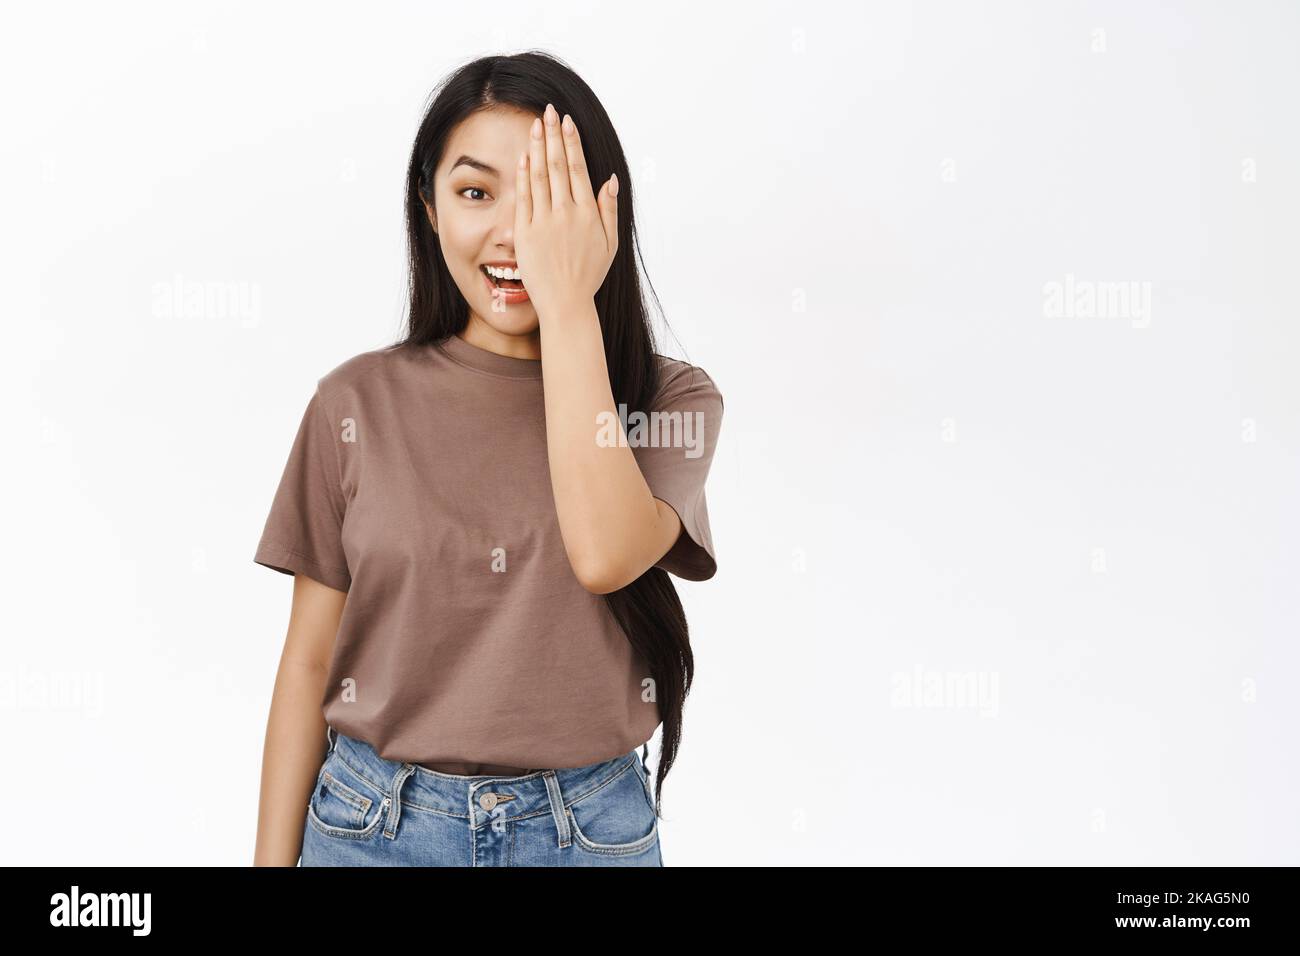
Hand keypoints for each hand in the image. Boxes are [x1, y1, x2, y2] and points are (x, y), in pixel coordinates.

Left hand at [515, 103, 617, 320]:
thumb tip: (609, 180)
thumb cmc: (588, 276)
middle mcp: (566, 213)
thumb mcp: (610, 244)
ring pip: (540, 176)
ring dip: (537, 148)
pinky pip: (524, 197)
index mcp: (588, 214)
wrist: (565, 303)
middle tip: (549, 111)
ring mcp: (544, 222)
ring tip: (535, 125)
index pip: (578, 168)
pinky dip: (524, 175)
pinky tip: (523, 157)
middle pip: (558, 165)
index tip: (567, 122)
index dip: (572, 142)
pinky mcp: (525, 233)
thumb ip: (609, 210)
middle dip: (553, 135)